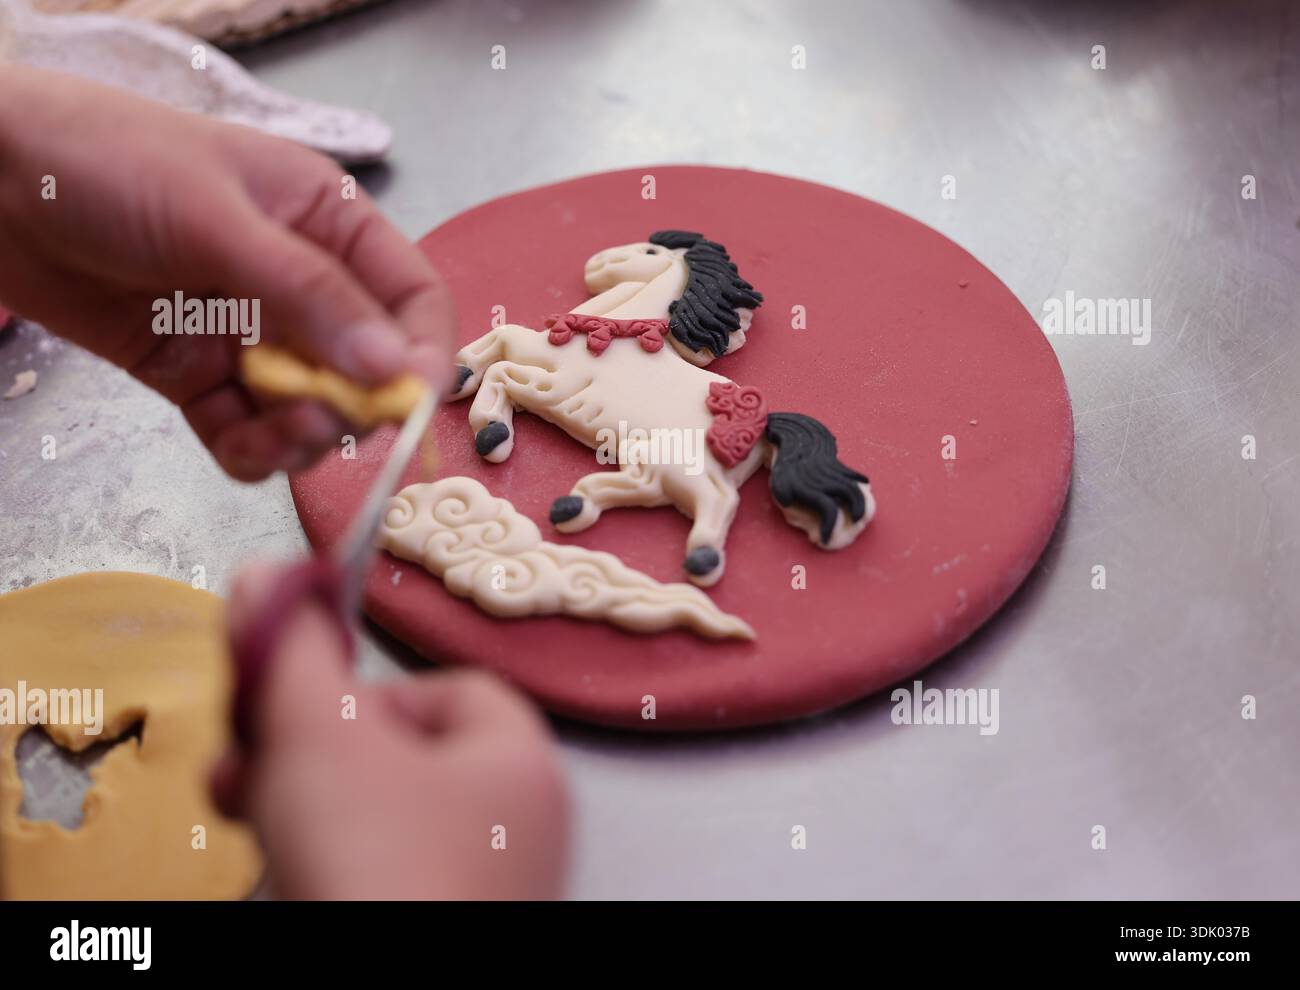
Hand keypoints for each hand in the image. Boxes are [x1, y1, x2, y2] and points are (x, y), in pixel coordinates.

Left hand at [0, 65, 455, 479]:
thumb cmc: (108, 163)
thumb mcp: (219, 219)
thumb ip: (309, 296)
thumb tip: (393, 368)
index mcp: (326, 224)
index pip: (410, 297)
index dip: (424, 352)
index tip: (414, 404)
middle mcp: (299, 284)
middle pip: (365, 366)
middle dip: (352, 404)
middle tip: (321, 420)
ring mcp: (249, 333)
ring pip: (309, 409)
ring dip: (301, 436)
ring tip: (270, 433)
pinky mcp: (197, 373)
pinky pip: (246, 430)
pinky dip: (251, 451)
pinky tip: (239, 446)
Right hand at [212, 564, 568, 898]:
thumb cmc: (380, 872)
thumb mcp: (320, 737)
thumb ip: (291, 653)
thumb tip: (267, 579)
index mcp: (519, 760)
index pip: (449, 691)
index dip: (365, 694)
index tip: (304, 715)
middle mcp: (520, 828)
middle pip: (406, 759)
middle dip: (308, 755)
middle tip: (245, 768)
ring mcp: (489, 891)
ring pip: (385, 825)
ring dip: (304, 810)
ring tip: (246, 820)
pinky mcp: (449, 932)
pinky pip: (386, 882)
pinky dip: (329, 869)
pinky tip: (285, 878)